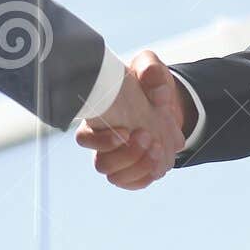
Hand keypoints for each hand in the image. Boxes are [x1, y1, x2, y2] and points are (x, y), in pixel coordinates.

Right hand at [76, 50, 187, 189]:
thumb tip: (158, 94)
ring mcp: (120, 156)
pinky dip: (147, 177)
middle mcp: (105, 141)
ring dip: (139, 167)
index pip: (85, 139)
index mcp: (100, 117)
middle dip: (127, 155)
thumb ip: (151, 70)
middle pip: (102, 164)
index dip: (101, 141)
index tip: (126, 131)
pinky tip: (160, 163)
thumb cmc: (147, 80)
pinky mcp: (135, 166)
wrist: (164, 98)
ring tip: (158, 148)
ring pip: (116, 177)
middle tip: (148, 136)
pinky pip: (133, 183)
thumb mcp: (150, 66)